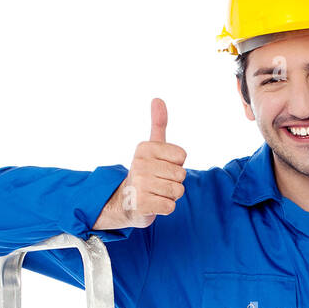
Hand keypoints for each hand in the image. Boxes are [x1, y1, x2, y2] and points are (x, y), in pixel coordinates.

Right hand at [111, 97, 187, 228]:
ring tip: (156, 193)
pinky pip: (170, 206)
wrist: (126, 202)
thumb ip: (158, 124)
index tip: (161, 167)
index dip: (176, 164)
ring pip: (177, 191)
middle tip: (159, 183)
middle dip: (174, 182)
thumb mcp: (151, 147)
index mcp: (144, 148)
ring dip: (171, 196)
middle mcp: (139, 164)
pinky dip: (166, 208)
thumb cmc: (146, 173)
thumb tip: (158, 99)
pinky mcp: (141, 204)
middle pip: (181, 174)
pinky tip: (154, 204)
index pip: (182, 156)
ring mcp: (139, 184)